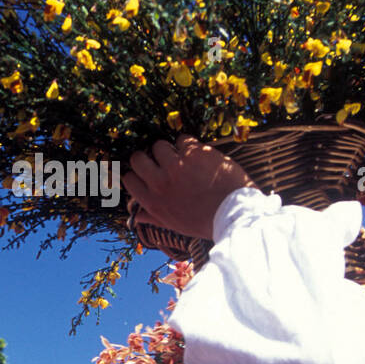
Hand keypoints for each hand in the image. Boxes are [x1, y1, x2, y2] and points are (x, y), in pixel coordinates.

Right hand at [124, 136, 255, 240]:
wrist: (234, 213)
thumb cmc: (205, 221)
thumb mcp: (175, 224)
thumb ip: (153, 217)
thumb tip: (136, 216)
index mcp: (153, 202)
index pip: (129, 179)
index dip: (137, 174)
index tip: (146, 172)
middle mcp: (160, 183)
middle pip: (138, 158)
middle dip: (147, 157)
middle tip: (160, 160)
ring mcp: (176, 166)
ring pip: (158, 145)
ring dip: (168, 149)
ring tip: (181, 157)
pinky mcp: (194, 153)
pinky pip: (182, 139)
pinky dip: (188, 145)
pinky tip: (197, 154)